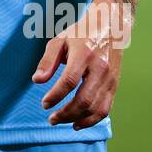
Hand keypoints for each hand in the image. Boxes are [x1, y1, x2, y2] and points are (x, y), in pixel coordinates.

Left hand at [31, 0, 132, 129]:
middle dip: (66, 113)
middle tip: (51, 119)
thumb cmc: (81, 34)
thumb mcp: (60, 40)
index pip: (70, 80)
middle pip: (84, 99)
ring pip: (95, 108)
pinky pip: (105, 109)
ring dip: (77, 119)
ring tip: (61, 121)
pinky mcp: (114, 86)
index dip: (56, 95)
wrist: (111, 28)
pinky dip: (91, 120)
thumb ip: (48, 60)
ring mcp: (110, 79)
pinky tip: (77, 124)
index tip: (45, 104)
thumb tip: (37, 80)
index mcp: (85, 54)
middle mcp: (100, 68)